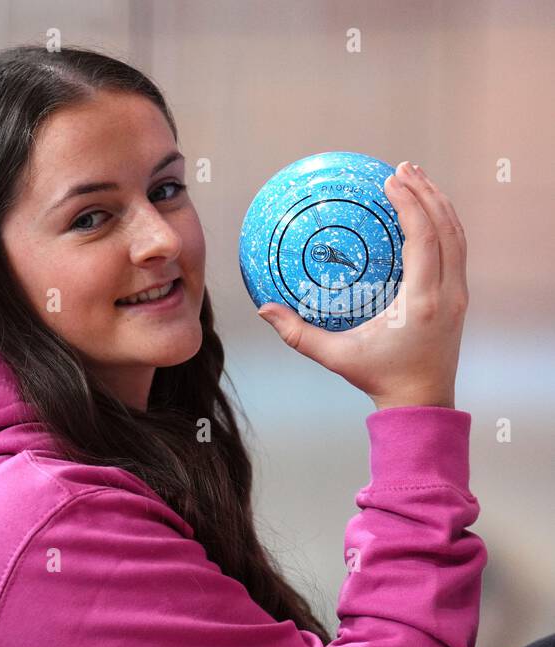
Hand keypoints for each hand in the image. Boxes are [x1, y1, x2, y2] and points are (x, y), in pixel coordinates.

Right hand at [257, 161, 468, 410]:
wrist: (422, 400)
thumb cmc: (378, 378)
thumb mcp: (335, 357)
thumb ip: (298, 334)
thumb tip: (264, 310)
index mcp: (423, 301)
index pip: (425, 239)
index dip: (411, 204)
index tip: (392, 181)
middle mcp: (448, 292)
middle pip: (447, 227)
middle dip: (426, 192)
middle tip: (402, 168)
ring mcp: (459, 293)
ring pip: (458, 234)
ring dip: (438, 203)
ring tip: (416, 179)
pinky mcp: (460, 295)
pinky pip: (457, 248)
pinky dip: (444, 223)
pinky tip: (426, 211)